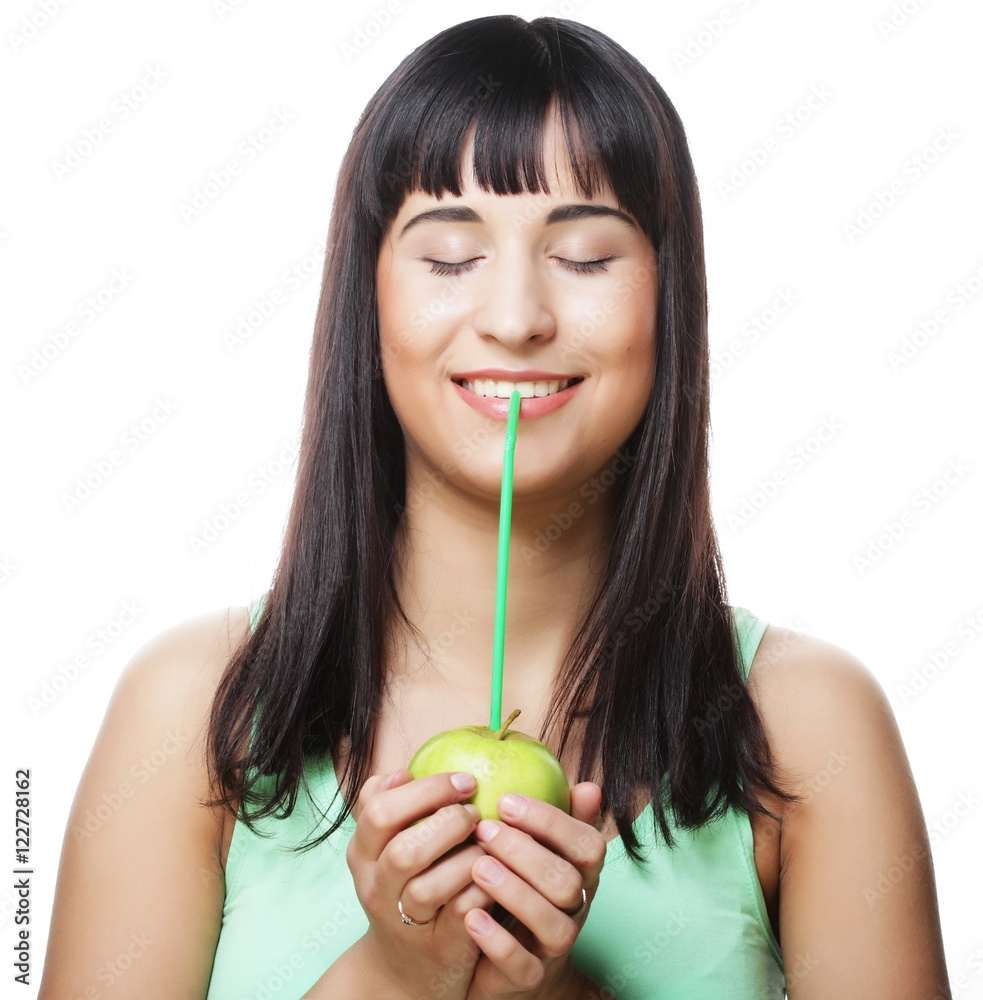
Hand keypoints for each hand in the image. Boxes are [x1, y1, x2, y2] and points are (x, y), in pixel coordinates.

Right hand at [346, 768, 498, 999]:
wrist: (406, 969)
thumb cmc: (404, 889)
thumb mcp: (385, 850)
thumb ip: (390, 808)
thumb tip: (402, 770)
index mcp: (363, 854)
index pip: (379, 811)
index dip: (425, 789)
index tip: (463, 779)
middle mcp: (377, 889)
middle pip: (404, 850)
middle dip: (447, 822)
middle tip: (475, 811)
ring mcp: (405, 923)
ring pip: (430, 887)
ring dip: (467, 856)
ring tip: (486, 841)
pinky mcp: (440, 946)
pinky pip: (463, 911)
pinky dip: (483, 885)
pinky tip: (497, 869)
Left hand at [461, 782, 604, 998]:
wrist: (512, 959)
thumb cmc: (523, 887)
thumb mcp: (540, 851)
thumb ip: (556, 820)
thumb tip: (589, 785)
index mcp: (581, 872)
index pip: (587, 844)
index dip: (551, 822)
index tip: (505, 801)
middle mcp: (575, 908)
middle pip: (567, 882)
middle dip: (525, 853)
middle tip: (484, 830)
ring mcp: (555, 946)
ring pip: (552, 924)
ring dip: (514, 892)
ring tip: (478, 868)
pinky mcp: (531, 977)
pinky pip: (523, 965)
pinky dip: (498, 941)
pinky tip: (471, 917)